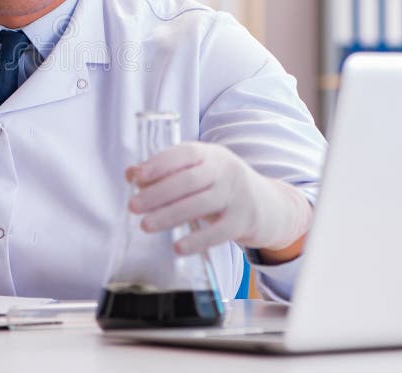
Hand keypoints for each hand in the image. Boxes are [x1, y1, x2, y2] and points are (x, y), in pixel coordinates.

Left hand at [126, 142, 311, 256]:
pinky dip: (197, 240)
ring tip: (145, 225)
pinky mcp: (244, 221)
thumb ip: (166, 171)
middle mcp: (225, 170)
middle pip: (188, 181)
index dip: (159, 164)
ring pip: (200, 204)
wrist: (270, 205)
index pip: (184, 154)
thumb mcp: (198, 171)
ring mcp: (237, 195)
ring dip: (169, 215)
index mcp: (210, 154)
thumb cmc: (221, 185)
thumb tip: (130, 173)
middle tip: (133, 206)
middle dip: (157, 193)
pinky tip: (178, 247)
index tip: (136, 177)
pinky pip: (219, 232)